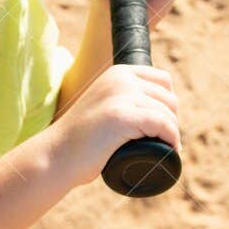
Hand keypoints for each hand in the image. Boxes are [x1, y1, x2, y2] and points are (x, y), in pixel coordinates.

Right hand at [49, 62, 180, 188]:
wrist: (55, 156)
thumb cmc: (80, 140)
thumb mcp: (102, 105)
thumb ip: (120, 98)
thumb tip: (152, 108)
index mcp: (118, 72)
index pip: (163, 80)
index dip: (168, 104)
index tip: (164, 125)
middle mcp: (121, 78)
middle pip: (168, 97)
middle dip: (172, 120)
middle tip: (164, 141)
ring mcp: (121, 96)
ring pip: (168, 113)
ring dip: (173, 133)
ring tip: (166, 149)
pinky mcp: (122, 116)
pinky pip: (163, 125)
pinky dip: (172, 138)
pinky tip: (171, 150)